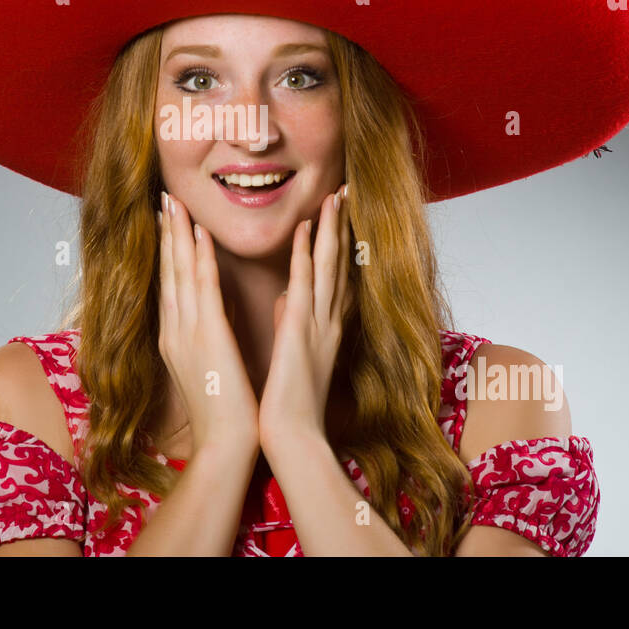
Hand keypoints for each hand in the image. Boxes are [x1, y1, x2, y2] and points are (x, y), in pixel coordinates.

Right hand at [156, 191, 260, 459]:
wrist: (224, 443)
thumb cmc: (224, 409)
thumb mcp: (212, 363)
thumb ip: (211, 332)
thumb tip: (218, 308)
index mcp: (175, 338)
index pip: (169, 284)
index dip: (167, 250)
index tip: (166, 221)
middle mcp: (174, 331)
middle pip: (167, 272)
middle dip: (166, 234)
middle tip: (163, 199)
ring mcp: (186, 332)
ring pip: (180, 273)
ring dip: (178, 235)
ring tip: (174, 203)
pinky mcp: (207, 337)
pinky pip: (203, 289)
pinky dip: (200, 259)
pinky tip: (200, 235)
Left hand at [258, 183, 352, 451]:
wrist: (293, 436)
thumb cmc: (290, 403)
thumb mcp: (291, 354)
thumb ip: (289, 322)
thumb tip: (283, 299)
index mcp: (325, 328)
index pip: (335, 277)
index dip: (339, 244)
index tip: (340, 214)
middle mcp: (328, 321)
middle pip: (338, 264)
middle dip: (342, 227)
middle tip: (345, 192)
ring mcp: (318, 324)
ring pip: (327, 266)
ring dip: (331, 229)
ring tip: (335, 196)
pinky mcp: (301, 330)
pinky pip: (305, 283)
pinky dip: (307, 253)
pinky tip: (308, 228)